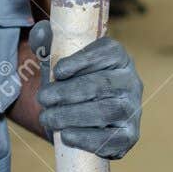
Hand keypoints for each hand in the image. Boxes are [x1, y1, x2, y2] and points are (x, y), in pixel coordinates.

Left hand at [29, 20, 142, 159]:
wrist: (75, 115)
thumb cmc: (68, 80)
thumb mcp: (57, 58)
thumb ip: (47, 42)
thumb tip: (40, 32)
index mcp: (117, 56)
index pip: (106, 52)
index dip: (82, 61)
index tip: (58, 71)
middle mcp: (131, 81)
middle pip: (102, 85)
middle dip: (67, 92)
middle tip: (42, 99)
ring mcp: (132, 110)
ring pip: (106, 111)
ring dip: (71, 116)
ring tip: (47, 118)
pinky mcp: (129, 136)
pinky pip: (111, 139)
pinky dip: (86, 138)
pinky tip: (66, 136)